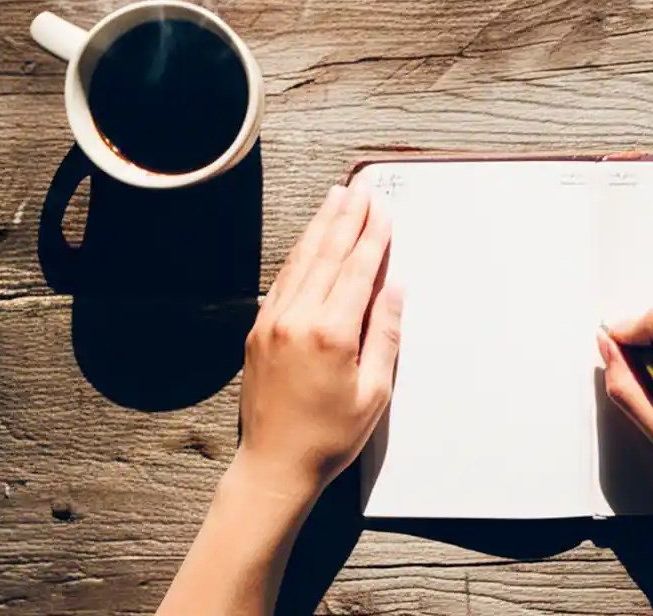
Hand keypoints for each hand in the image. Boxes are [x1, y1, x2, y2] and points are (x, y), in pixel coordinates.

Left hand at [236, 184, 401, 498]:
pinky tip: (311, 239)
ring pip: (301, 261)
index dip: (373, 237)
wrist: (274, 465)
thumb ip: (385, 334)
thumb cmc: (329, 437)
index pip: (357, 270)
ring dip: (321, 225)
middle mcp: (297, 319)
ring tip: (337, 197)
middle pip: (328, 254)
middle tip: (361, 186)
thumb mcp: (375, 392)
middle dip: (347, 217)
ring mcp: (272, 322)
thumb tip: (393, 289)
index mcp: (331, 334)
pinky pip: (283, 280)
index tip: (382, 209)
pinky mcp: (259, 330)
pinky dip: (300, 254)